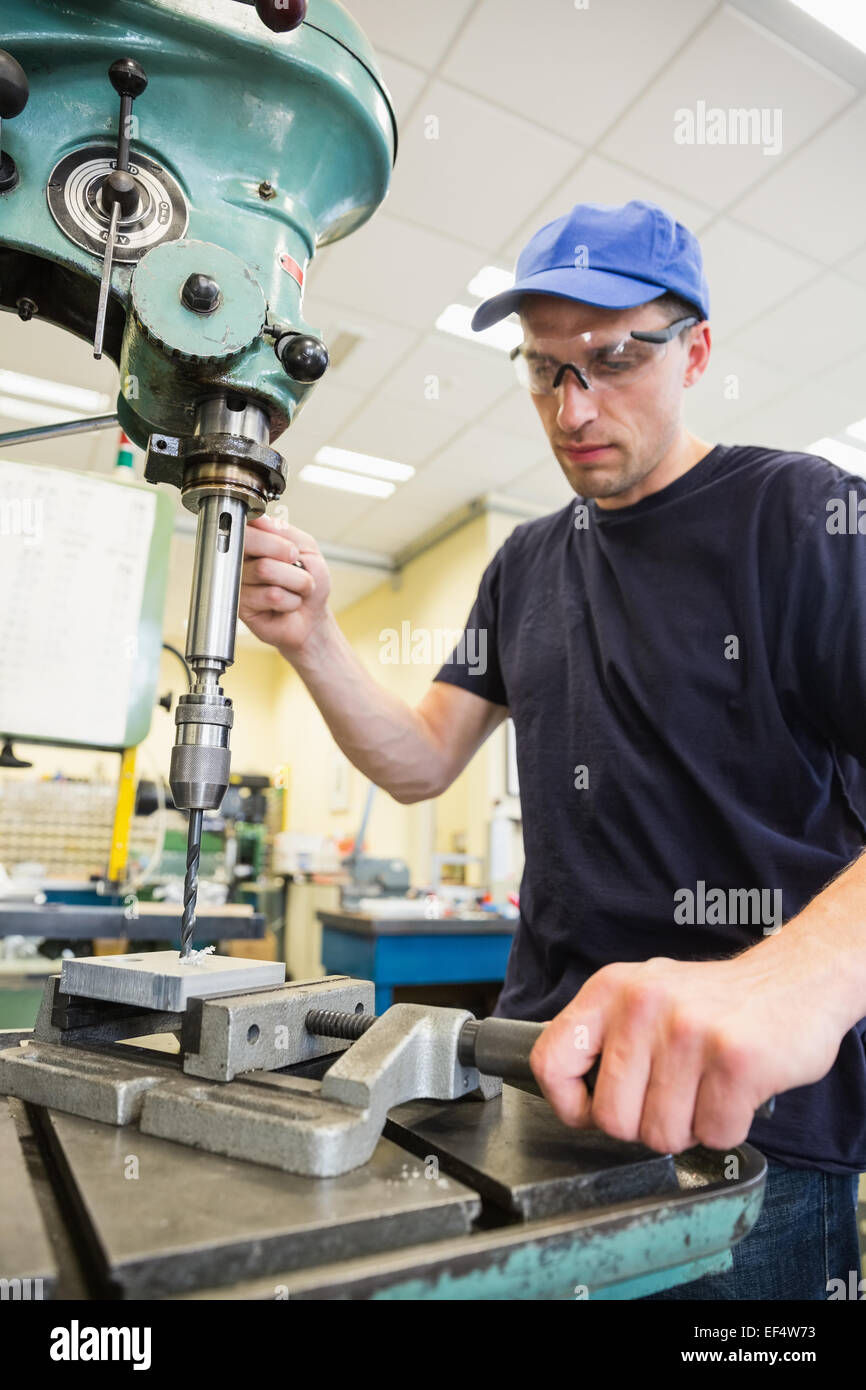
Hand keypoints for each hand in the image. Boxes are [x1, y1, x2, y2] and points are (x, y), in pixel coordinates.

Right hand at [240, 514, 329, 655]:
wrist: (312, 618)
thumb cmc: (309, 581)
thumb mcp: (307, 547)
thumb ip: (285, 530)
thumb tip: (259, 519)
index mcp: (254, 539)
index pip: (248, 523)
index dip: (272, 533)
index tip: (290, 548)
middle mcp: (241, 559)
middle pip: (250, 542)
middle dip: (283, 552)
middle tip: (296, 563)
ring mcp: (238, 582)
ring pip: (265, 569)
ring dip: (296, 580)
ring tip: (297, 588)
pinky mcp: (242, 606)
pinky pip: (271, 595)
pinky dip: (291, 600)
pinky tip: (288, 604)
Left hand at [529, 952, 845, 1152]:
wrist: (797, 978)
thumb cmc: (716, 1002)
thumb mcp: (646, 997)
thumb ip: (607, 1039)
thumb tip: (574, 1101)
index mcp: (611, 990)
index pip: (552, 1061)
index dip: (567, 1104)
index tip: (591, 1113)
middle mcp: (642, 1005)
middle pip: (612, 1118)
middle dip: (644, 1126)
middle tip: (674, 1099)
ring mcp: (688, 1030)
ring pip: (662, 1135)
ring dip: (690, 1127)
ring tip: (707, 1089)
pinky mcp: (734, 1058)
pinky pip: (714, 1135)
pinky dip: (728, 1128)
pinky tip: (735, 1093)